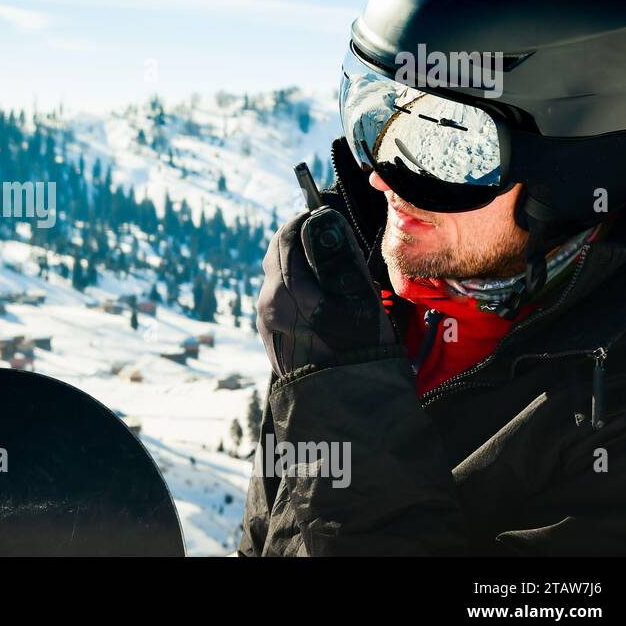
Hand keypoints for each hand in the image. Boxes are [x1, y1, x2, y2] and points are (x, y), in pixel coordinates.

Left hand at [256, 206, 398, 378]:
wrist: (346, 407)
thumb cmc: (359, 350)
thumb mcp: (357, 297)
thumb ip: (336, 255)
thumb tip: (321, 220)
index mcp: (284, 290)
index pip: (286, 236)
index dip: (307, 221)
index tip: (328, 218)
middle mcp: (267, 304)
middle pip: (277, 255)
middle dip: (302, 242)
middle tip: (334, 245)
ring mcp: (265, 323)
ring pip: (277, 278)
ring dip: (301, 268)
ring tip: (334, 277)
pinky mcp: (270, 337)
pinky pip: (279, 301)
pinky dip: (297, 290)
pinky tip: (323, 302)